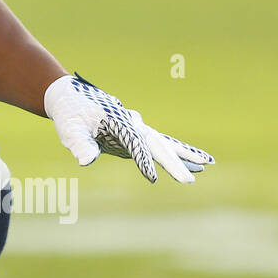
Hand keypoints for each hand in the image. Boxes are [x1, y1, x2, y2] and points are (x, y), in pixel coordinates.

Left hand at [43, 73, 214, 183]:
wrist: (70, 97)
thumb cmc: (69, 114)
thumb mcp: (69, 128)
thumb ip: (79, 144)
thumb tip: (86, 161)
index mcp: (117, 121)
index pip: (134, 144)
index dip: (143, 161)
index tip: (153, 179)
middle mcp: (131, 123)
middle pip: (156, 143)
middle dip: (174, 161)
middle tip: (190, 180)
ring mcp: (135, 127)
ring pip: (163, 141)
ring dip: (185, 153)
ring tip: (208, 164)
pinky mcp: (135, 133)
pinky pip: (159, 144)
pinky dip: (175, 151)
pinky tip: (194, 162)